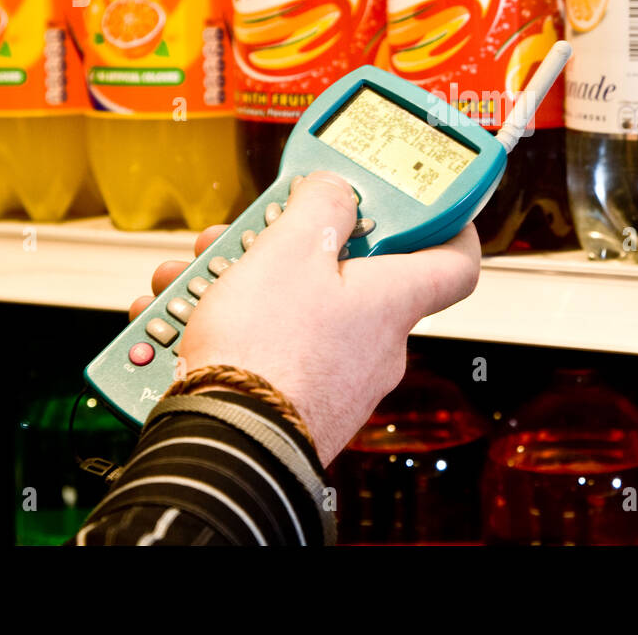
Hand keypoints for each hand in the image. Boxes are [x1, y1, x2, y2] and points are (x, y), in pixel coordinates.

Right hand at [130, 172, 480, 464]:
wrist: (225, 448)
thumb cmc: (266, 352)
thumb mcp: (289, 249)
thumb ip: (320, 206)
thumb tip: (336, 189)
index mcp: (392, 301)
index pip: (455, 263)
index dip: (446, 227)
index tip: (419, 205)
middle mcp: (378, 345)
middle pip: (351, 278)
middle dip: (296, 249)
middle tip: (253, 236)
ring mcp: (340, 382)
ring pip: (300, 313)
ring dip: (247, 288)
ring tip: (196, 280)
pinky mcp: (300, 408)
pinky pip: (273, 353)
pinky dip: (232, 333)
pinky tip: (182, 325)